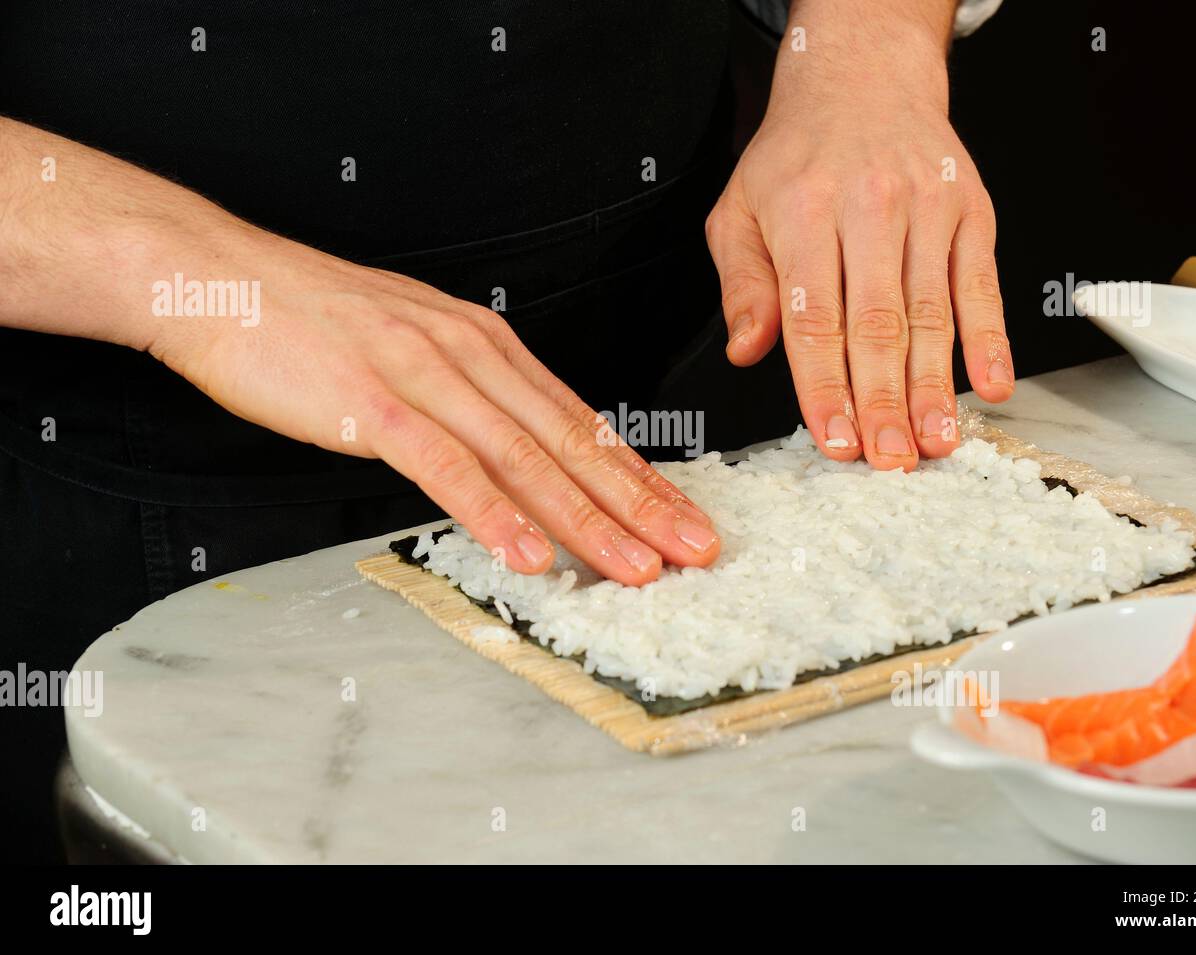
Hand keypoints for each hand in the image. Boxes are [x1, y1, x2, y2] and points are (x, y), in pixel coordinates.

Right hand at [141, 220, 720, 585]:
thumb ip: (465, 392)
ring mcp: (424, 377)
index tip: (683, 517)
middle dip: (642, 504)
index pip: (579, 421)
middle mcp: (470, 356)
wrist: (217, 276)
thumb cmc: (308, 316)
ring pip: (526, 458)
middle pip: (572, 442)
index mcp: (485, 344)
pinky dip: (495, 514)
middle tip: (696, 551)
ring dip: (588, 520)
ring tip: (637, 567)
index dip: (638, 476)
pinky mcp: (372, 404)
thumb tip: (511, 448)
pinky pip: (446, 467)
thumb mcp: (410, 345)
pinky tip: (530, 553)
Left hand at [706, 0, 1013, 469]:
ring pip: (933, 313)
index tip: (835, 439)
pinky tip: (990, 386)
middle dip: (885, 402)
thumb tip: (748, 351)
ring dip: (936, 386)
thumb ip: (743, 284)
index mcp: (805, 212)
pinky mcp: (972, 212)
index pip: (815, 318)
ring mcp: (929, 209)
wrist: (863, 80)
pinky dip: (990, 339)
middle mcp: (870, 208)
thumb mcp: (740, 210)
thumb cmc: (797, 156)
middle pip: (879, 324)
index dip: (826, 386)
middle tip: (889, 460)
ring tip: (935, 443)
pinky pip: (982, 285)